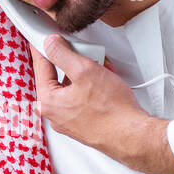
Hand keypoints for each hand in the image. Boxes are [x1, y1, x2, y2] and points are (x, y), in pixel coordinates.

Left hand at [30, 34, 147, 158]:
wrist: (132, 136)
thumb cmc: (111, 110)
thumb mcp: (84, 70)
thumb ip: (62, 53)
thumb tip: (50, 44)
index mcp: (48, 101)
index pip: (40, 66)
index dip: (43, 46)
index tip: (43, 37)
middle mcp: (55, 114)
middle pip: (58, 76)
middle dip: (75, 62)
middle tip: (89, 56)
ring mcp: (69, 121)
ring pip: (73, 87)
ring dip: (87, 74)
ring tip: (104, 71)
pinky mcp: (84, 124)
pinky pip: (82, 98)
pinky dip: (93, 88)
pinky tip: (107, 84)